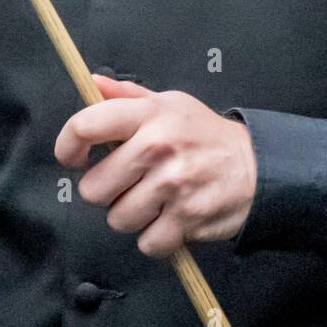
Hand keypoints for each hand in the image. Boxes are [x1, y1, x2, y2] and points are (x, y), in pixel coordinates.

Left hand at [55, 75, 257, 257]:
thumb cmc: (206, 135)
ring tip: (156, 200)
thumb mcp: (171, 104)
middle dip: (107, 191)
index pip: (85, 125)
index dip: (68, 146)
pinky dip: (157, 237)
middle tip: (131, 182)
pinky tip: (172, 218)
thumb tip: (92, 84)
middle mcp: (159, 146)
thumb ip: (128, 97)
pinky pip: (147, 242)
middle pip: (94, 188)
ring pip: (118, 219)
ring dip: (133, 216)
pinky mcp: (187, 218)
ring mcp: (173, 184)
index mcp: (150, 114)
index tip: (75, 157)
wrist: (258, 165)